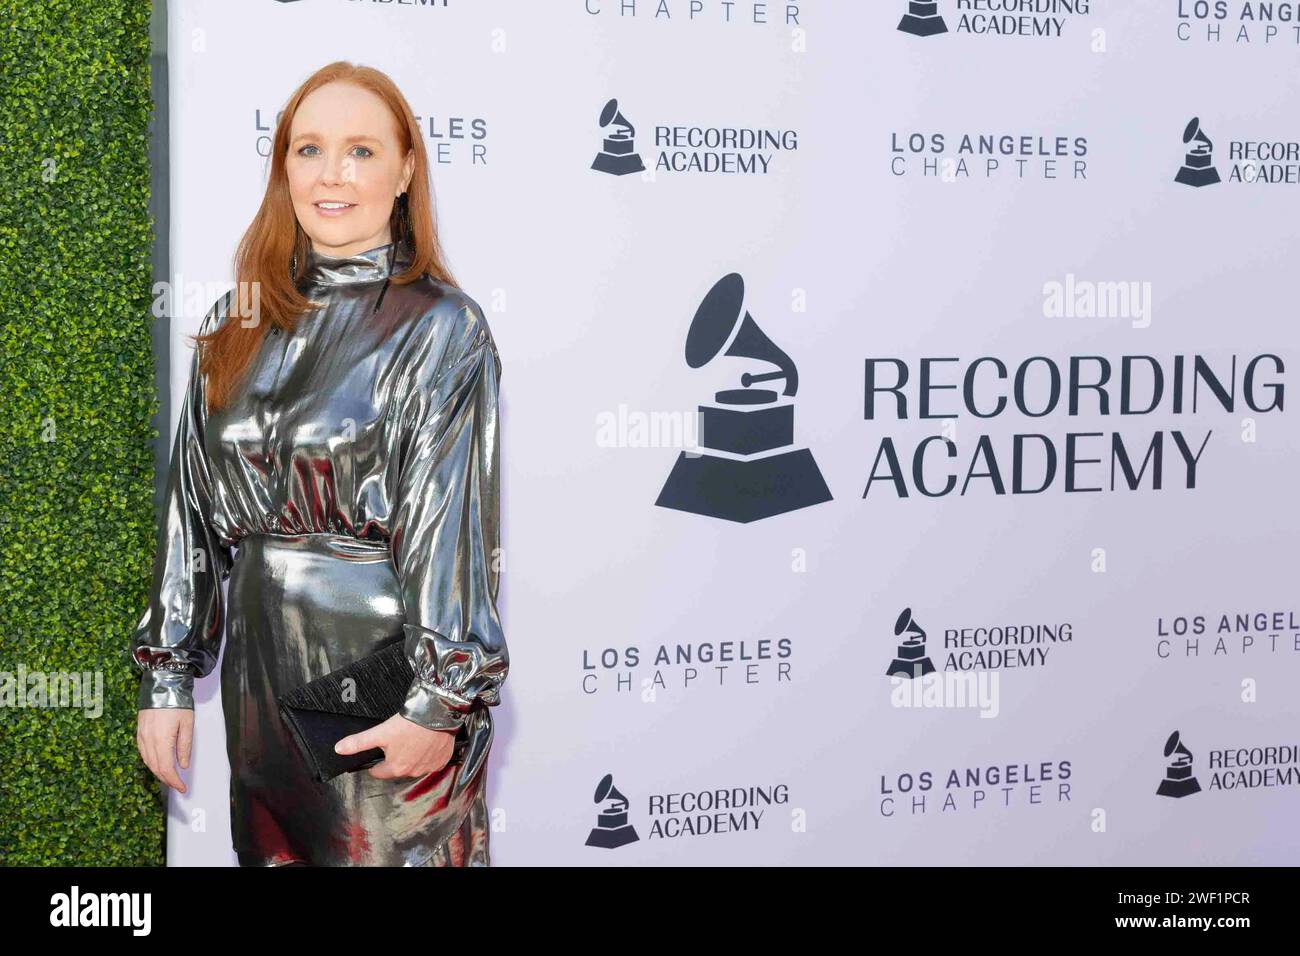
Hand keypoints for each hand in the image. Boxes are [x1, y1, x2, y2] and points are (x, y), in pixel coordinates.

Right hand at [137, 708, 193, 793]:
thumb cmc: (178, 702)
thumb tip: (183, 765)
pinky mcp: (139, 732)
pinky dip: (151, 762)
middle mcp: (148, 741)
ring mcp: (142, 736)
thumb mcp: (188, 724)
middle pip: (156, 768)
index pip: (166, 769)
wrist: (162, 685)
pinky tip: (158, 763)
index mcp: (161, 741)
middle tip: (178, 785)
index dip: (174, 781)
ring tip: (170, 777)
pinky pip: (143, 753)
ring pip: (148, 762)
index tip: (182, 788)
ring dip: (158, 772)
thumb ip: (185, 746)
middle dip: (167, 779)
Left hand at [334, 713, 457, 778]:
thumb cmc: (409, 724)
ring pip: (416, 765)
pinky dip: (429, 755)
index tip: (378, 753)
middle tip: (396, 742)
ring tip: (412, 740)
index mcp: (396, 768)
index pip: (379, 772)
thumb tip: (339, 749)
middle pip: (398, 769)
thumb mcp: (380, 732)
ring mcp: (429, 766)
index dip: (376, 763)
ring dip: (413, 757)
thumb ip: (359, 742)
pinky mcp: (442, 759)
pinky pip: (433, 761)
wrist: (436, 714)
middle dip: (395, 759)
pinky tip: (427, 743)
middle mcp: (413, 771)